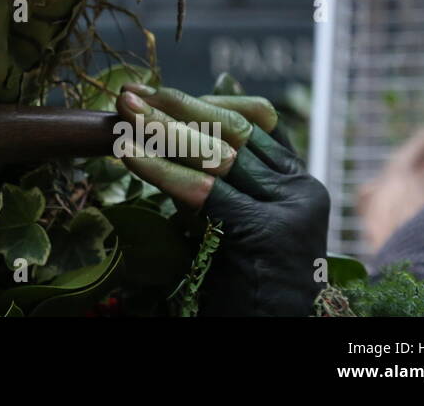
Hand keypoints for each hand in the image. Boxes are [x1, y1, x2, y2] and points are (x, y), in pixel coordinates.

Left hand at [115, 83, 329, 316]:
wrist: (272, 331)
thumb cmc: (246, 283)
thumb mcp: (237, 219)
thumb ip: (222, 176)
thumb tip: (186, 116)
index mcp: (298, 180)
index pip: (253, 121)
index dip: (201, 102)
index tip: (156, 91)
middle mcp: (300, 189)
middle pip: (232, 131)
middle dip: (176, 107)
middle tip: (129, 94)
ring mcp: (287, 211)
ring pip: (215, 154)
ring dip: (161, 128)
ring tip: (123, 112)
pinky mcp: (263, 234)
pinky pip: (201, 190)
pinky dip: (159, 168)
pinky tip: (128, 153)